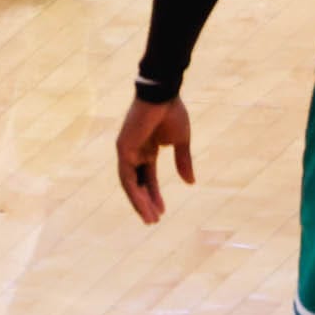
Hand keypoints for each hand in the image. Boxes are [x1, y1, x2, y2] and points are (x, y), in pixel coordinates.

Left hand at [114, 96, 193, 223]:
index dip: (153, 194)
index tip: (162, 212)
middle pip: (137, 183)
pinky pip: (127, 177)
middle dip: (145, 202)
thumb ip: (183, 161)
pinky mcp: (123, 149)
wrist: (163, 94)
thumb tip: (190, 183)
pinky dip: (135, 193)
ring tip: (150, 220)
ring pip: (130, 184)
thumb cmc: (172, 112)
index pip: (147, 177)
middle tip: (153, 221)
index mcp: (147, 148)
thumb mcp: (181, 141)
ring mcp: (127, 150)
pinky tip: (144, 206)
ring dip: (140, 203)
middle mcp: (135, 151)